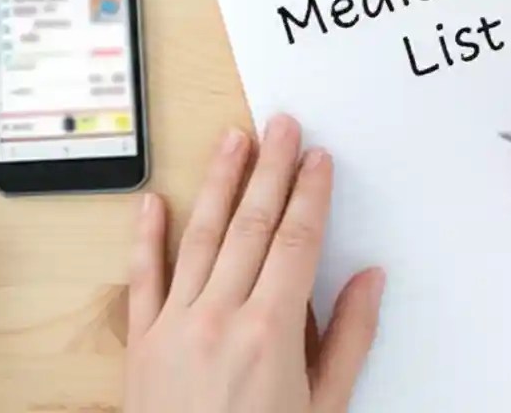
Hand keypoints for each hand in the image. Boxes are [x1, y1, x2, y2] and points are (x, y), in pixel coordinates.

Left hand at [124, 115, 385, 412]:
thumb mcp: (325, 408)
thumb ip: (348, 341)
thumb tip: (369, 281)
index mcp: (271, 330)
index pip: (296, 240)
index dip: (311, 193)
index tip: (319, 159)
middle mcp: (219, 316)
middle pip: (250, 224)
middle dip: (272, 169)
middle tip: (283, 125)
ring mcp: (174, 324)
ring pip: (198, 236)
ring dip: (218, 182)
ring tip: (233, 140)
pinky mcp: (141, 342)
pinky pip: (141, 277)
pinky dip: (145, 237)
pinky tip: (151, 201)